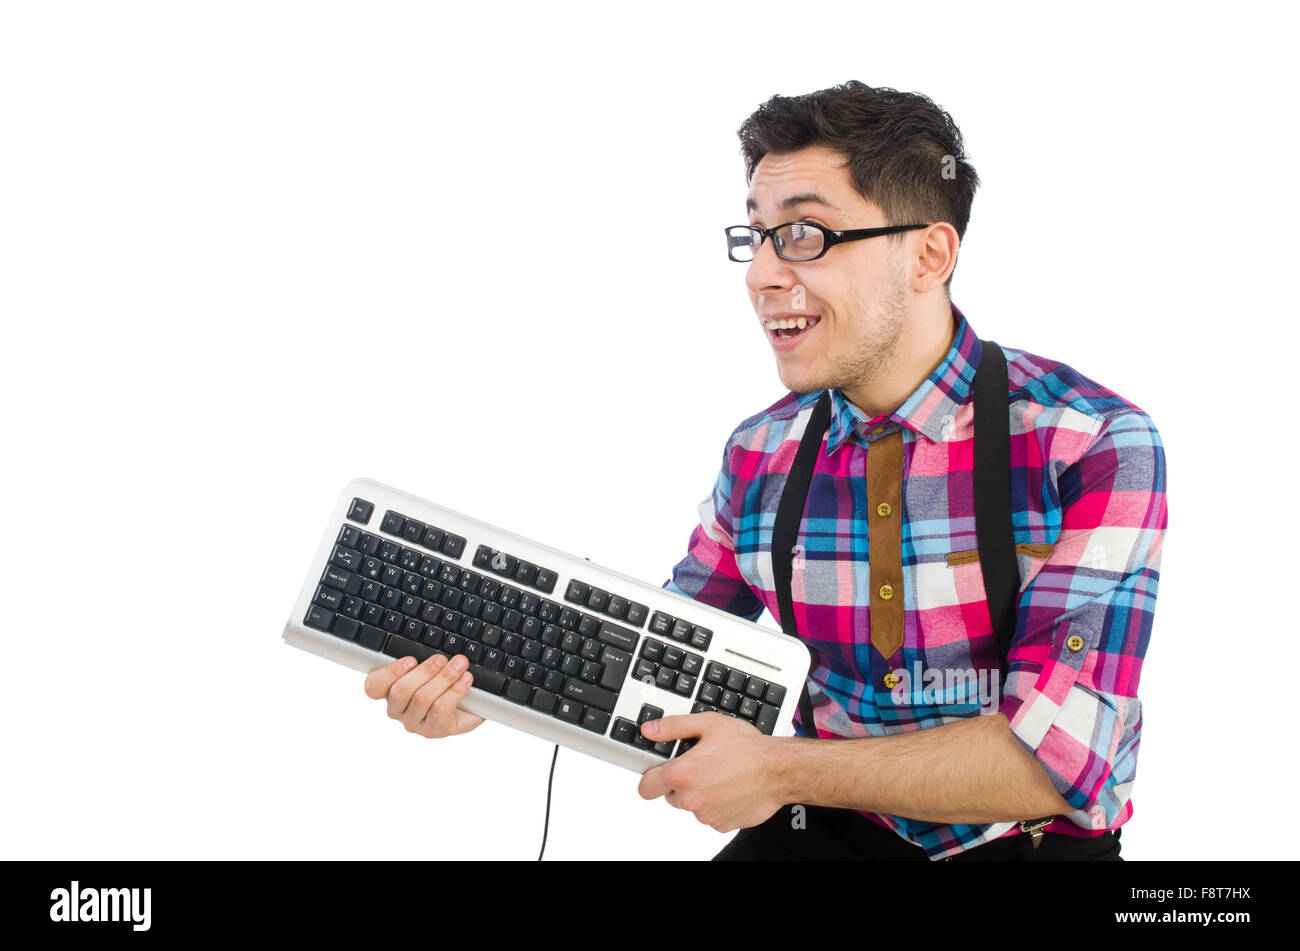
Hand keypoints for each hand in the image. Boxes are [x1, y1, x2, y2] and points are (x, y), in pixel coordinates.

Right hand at [363, 652, 484, 737]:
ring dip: (444, 677)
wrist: (473, 703)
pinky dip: (455, 690)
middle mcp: (397, 709)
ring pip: (422, 699)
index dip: (390, 673)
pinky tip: (465, 680)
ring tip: (459, 665)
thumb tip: (432, 650)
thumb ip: (424, 658)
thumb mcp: (432, 666)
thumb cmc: (446, 683)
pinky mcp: (433, 731)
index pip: (373, 686)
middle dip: (425, 670)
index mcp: (389, 690)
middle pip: (400, 691)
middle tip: (441, 659)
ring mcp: (414, 722)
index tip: (410, 660)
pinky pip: (440, 709)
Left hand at [636, 712, 784, 832]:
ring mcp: (706, 815)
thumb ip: (673, 727)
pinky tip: (729, 788)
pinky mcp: (721, 825)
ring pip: (691, 806)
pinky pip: (710, 815)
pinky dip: (716, 805)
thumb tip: (650, 731)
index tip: (659, 771)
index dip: (651, 777)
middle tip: (701, 765)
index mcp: (682, 774)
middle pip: (670, 795)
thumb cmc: (747, 748)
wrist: (778, 770)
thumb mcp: (708, 724)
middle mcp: (691, 799)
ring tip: (720, 774)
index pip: (646, 787)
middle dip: (680, 783)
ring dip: (700, 794)